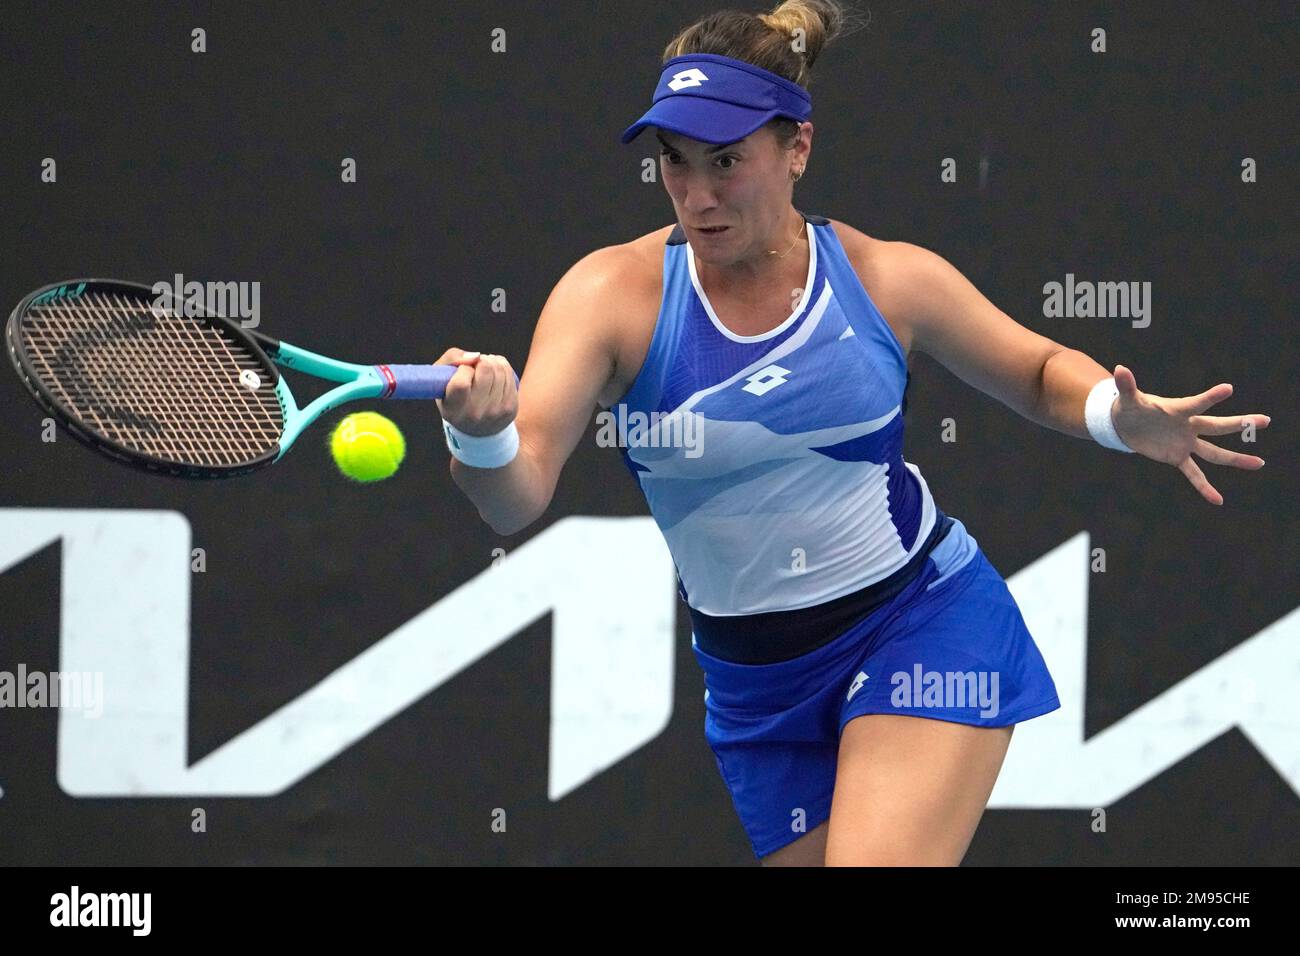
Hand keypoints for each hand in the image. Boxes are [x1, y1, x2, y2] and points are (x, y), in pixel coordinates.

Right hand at [434, 348, 518, 436]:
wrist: (476, 430)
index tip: (463, 371)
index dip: (463, 369)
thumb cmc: (455, 396)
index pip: (461, 383)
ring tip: (484, 367)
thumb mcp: (441, 380)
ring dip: (491, 362)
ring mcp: (495, 412)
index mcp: (453, 409)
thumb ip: (451, 359)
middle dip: (480, 361)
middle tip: (476, 365)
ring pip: (499, 369)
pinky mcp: (510, 408)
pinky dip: (502, 367)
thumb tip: (476, 356)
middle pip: (486, 370)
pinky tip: (494, 372)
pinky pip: (509, 375)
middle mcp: (474, 414)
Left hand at [1110, 364, 1268, 505]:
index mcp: (1179, 409)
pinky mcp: (1177, 457)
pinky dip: (1204, 487)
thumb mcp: (1128, 398)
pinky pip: (1193, 474)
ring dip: (1235, 459)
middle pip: (1217, 426)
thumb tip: (1118, 369)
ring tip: (1259, 463)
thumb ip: (1125, 386)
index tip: (1228, 388)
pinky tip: (1217, 500)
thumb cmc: (1131, 407)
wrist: (1126, 425)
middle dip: (1239, 424)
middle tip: (1264, 420)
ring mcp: (1186, 443)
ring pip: (1214, 453)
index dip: (1210, 397)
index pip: (1197, 403)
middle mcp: (1188, 426)